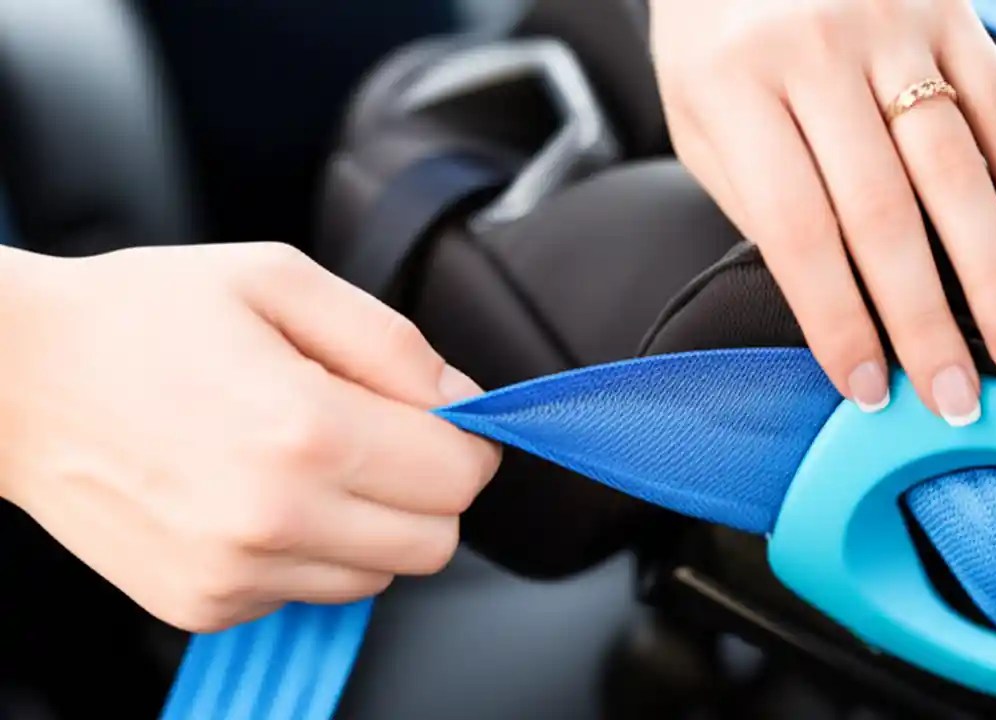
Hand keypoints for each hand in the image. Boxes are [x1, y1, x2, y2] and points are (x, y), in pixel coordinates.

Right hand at [0, 243, 499, 632]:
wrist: (17, 378)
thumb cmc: (141, 317)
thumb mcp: (279, 280)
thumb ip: (392, 343)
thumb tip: (464, 403)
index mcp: (304, 430)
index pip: (459, 476)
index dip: (468, 442)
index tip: (445, 419)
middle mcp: (274, 517)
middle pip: (434, 541)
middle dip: (429, 487)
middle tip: (383, 436)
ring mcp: (235, 572)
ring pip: (378, 576)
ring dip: (373, 523)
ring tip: (310, 460)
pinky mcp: (203, 604)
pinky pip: (308, 591)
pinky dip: (310, 549)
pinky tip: (260, 492)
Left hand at [651, 0, 995, 424]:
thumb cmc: (717, 41)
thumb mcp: (700, 121)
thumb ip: (758, 203)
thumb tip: (834, 305)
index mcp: (735, 89)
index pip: (797, 231)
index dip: (838, 320)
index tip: (867, 389)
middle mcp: (815, 54)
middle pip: (884, 213)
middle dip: (926, 321)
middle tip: (957, 398)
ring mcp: (891, 28)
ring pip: (956, 170)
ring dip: (994, 275)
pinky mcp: (953, 13)